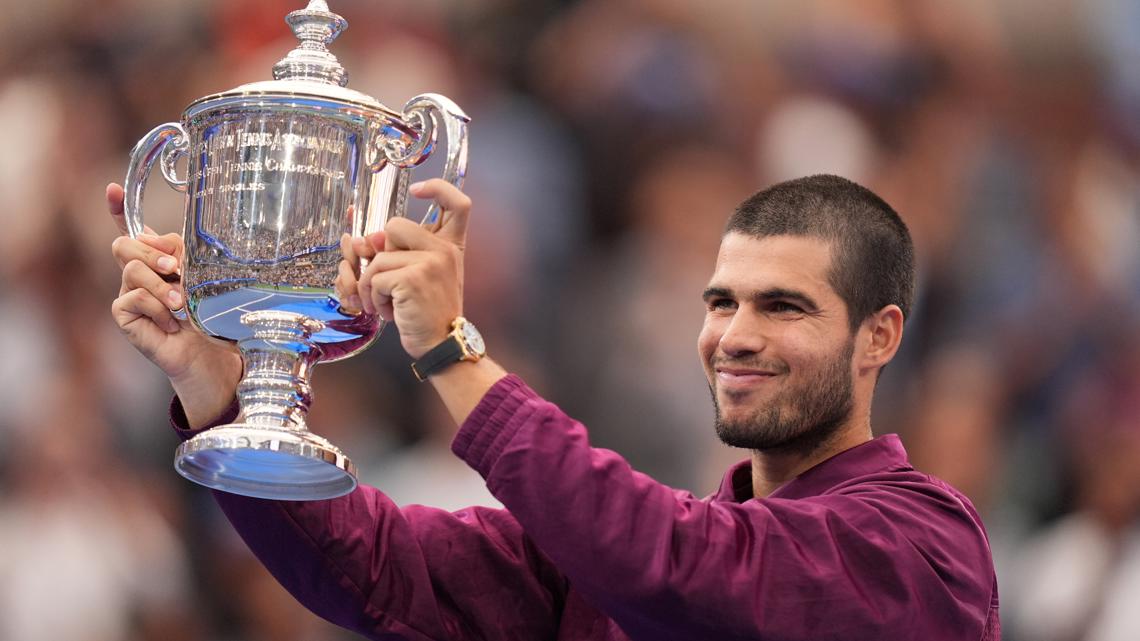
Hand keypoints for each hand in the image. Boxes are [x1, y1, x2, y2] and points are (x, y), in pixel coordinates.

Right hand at [107, 183, 241, 426]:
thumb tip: (152, 235)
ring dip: (161, 286)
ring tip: (181, 305)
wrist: (209, 353)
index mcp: (156, 260)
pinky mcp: (123, 315)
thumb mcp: (201, 277)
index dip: (116, 209)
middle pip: (125, 244)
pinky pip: (131, 298)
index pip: (130, 230)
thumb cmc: (208, 316)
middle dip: (152, 253)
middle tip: (176, 269)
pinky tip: (172, 323)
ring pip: (131, 270)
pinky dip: (156, 308)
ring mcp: (128, 293)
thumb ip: (180, 253)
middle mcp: (137, 274)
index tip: (111, 188)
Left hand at [341, 179, 470, 358]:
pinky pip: (374, 279)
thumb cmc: (430, 312)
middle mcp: (444, 249)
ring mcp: (429, 262)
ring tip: (389, 303)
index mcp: (452, 246)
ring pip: (378, 258)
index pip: (457, 203)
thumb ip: (401, 252)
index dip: (437, 188)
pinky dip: (373, 298)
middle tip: (391, 280)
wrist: (442, 344)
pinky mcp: (411, 279)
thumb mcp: (423, 276)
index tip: (417, 189)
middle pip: (393, 225)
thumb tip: (365, 239)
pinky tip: (389, 311)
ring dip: (373, 285)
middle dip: (381, 254)